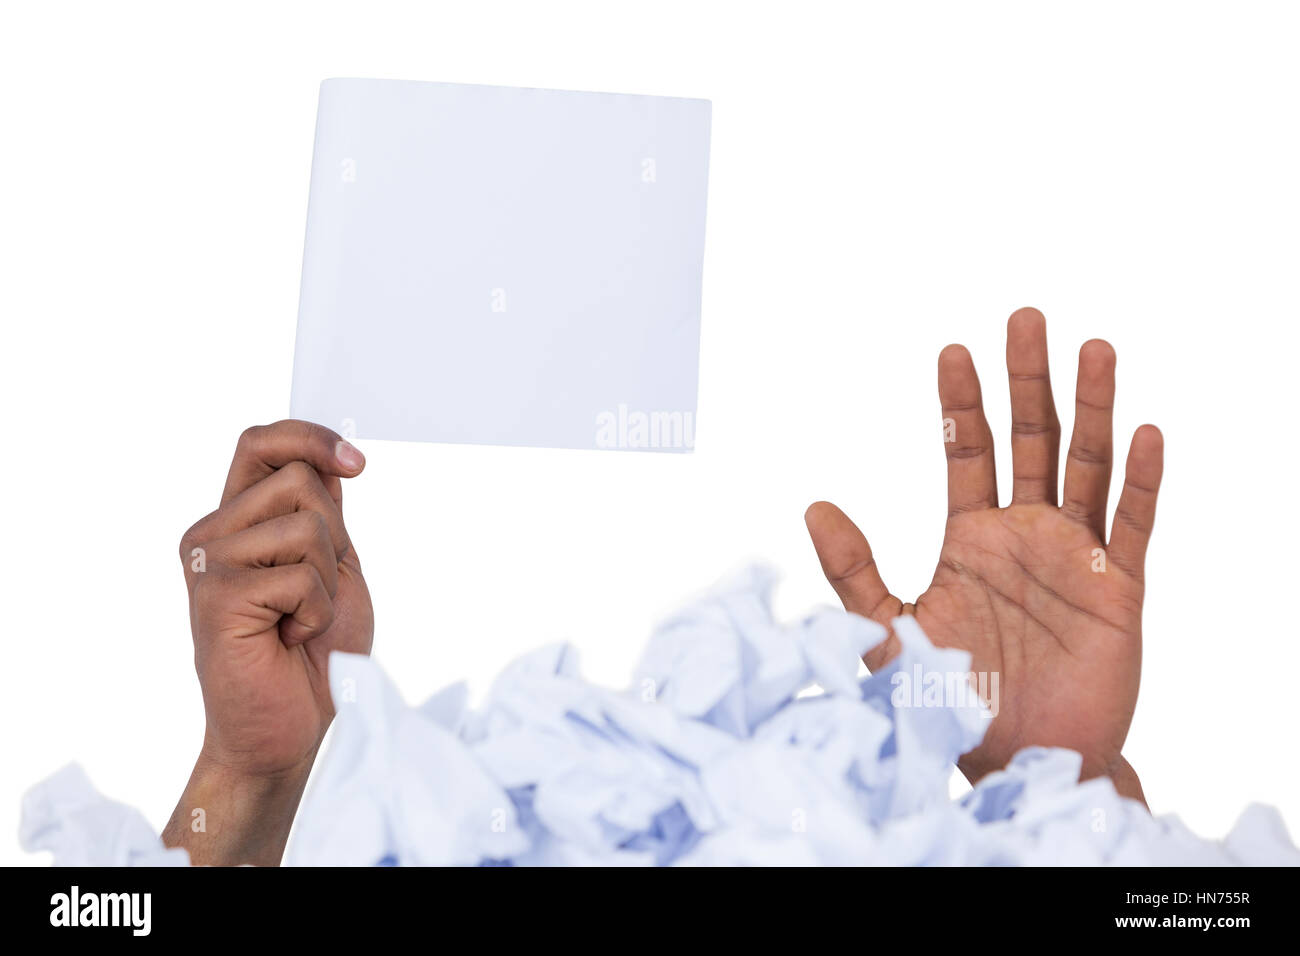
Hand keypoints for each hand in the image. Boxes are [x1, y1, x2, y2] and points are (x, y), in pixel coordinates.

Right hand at [163, 420, 372, 863]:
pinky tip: (288, 638)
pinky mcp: (215, 595)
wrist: (291, 729)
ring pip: (305, 524)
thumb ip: (323, 512)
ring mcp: (208, 561)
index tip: (355, 464)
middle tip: (312, 593)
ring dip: (326, 580)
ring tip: (298, 618)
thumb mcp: (332, 567)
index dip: (311, 437)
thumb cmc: (314, 653)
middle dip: (334, 538)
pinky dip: (316, 611)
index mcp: (238, 519)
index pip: (262, 442)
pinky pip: (301, 575)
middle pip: (299, 479)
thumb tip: (330, 455)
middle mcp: (212, 532)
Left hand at [805, 308, 1161, 800]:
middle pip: (1032, 438)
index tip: (951, 349)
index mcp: (972, 537)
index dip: (961, 402)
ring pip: (1087, 464)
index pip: (967, 451)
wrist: (1015, 760)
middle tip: (1025, 317)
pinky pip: (1132, 524)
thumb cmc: (953, 702)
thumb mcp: (890, 632)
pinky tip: (1146, 433)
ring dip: (1093, 407)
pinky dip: (1141, 480)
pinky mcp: (1117, 588)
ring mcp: (1074, 556)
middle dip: (1028, 379)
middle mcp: (1025, 534)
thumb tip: (814, 505)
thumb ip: (854, 571)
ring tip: (1094, 348)